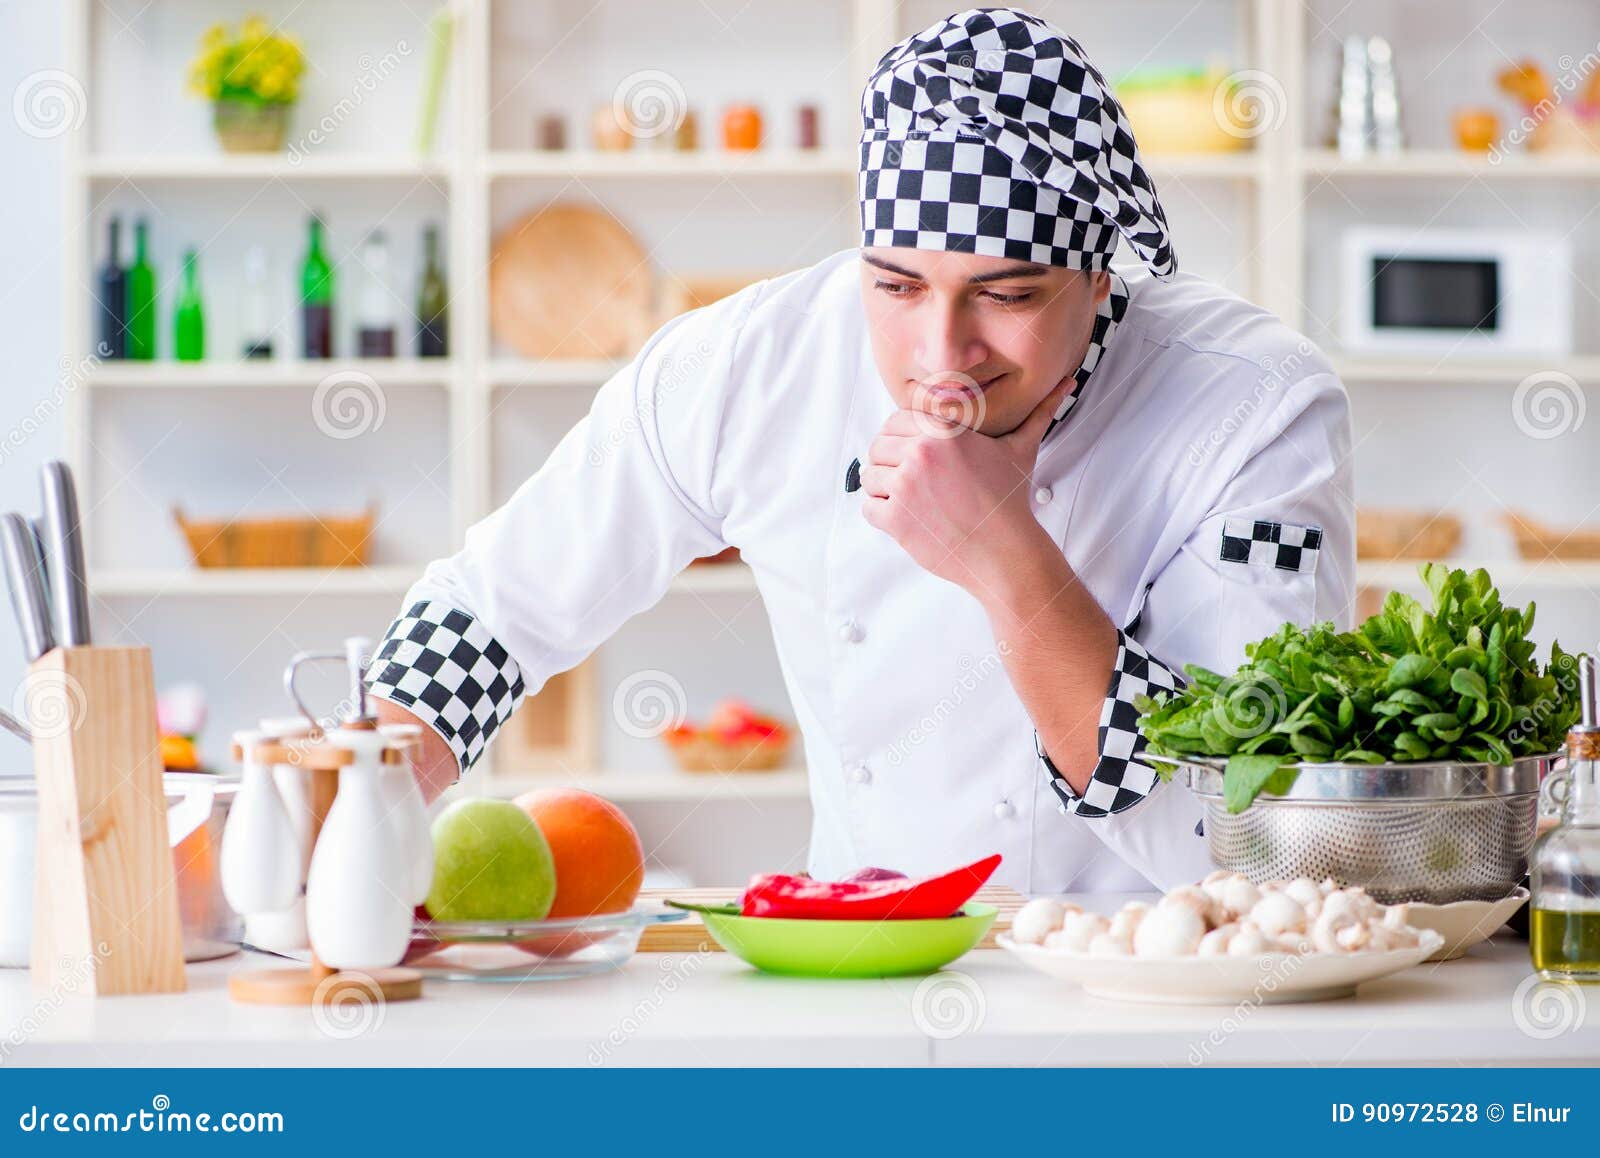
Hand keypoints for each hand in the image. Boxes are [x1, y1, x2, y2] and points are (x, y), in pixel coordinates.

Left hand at [859, 375, 1072, 595]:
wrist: (1005, 551)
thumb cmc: (1010, 500)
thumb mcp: (1021, 448)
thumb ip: (1039, 412)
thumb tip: (1067, 382)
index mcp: (944, 429)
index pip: (895, 421)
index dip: (902, 439)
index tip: (917, 458)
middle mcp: (920, 452)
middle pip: (878, 447)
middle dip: (891, 464)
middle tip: (916, 484)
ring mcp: (904, 485)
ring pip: (869, 476)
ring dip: (885, 489)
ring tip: (914, 502)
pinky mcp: (894, 517)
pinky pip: (868, 508)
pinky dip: (881, 516)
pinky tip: (910, 519)